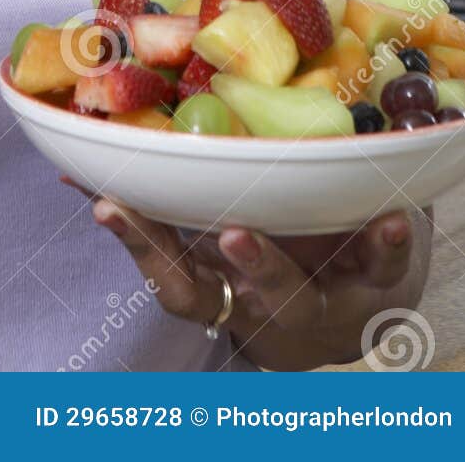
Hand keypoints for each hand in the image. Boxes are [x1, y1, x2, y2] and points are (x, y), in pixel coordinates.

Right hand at [66, 178, 429, 369]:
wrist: (369, 295)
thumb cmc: (276, 250)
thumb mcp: (218, 238)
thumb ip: (157, 201)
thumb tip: (77, 155)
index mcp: (224, 290)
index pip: (171, 278)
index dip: (138, 243)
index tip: (106, 203)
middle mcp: (266, 308)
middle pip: (229, 298)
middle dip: (201, 263)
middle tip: (212, 227)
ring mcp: (321, 302)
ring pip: (294, 297)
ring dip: (269, 264)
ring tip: (249, 229)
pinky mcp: (380, 284)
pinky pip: (383, 270)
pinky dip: (384, 245)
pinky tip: (387, 216)